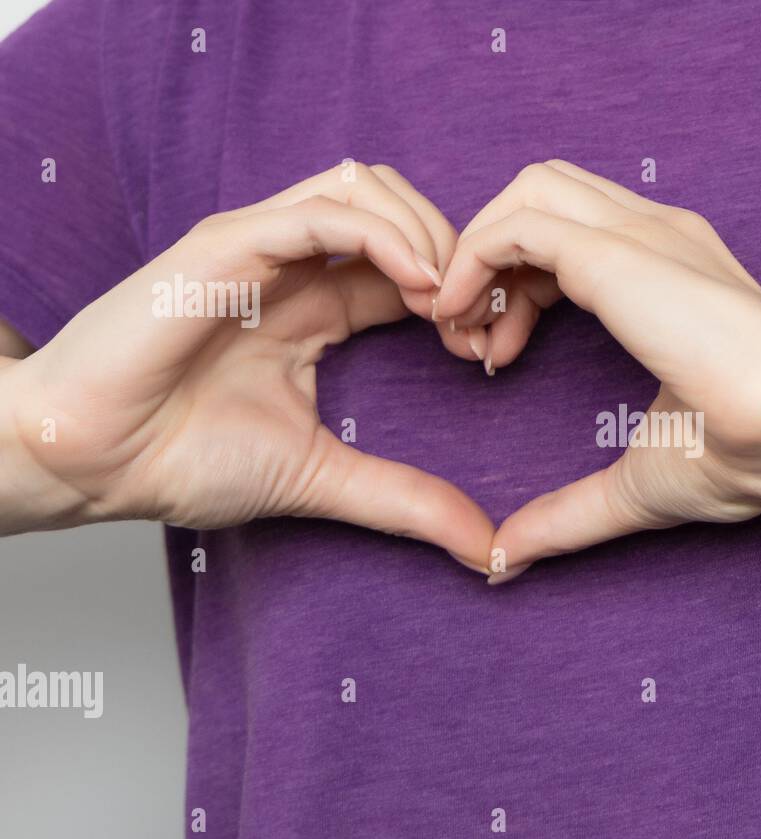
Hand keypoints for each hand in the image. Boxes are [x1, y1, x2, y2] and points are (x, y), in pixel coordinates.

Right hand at [3, 162, 494, 570]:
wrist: (92, 463)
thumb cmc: (184, 460)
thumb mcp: (324, 477)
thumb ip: (406, 501)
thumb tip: (487, 549)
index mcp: (316, 306)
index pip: (410, 264)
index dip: (460, 293)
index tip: (489, 349)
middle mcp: (292, 266)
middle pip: (398, 206)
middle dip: (456, 251)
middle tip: (478, 320)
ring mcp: (260, 248)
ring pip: (365, 188)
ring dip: (427, 234)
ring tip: (448, 303)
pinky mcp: (228, 245)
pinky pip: (320, 212)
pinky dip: (383, 236)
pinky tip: (418, 286)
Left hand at [436, 160, 760, 581]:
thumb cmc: (749, 453)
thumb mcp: (637, 483)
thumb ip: (569, 512)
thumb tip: (506, 560)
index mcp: (671, 273)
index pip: (573, 238)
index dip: (520, 291)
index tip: (501, 361)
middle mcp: (655, 237)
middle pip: (545, 197)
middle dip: (492, 258)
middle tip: (477, 343)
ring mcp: (640, 233)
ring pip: (528, 190)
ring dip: (476, 251)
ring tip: (465, 330)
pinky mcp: (616, 250)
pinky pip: (518, 222)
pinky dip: (474, 258)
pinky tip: (463, 317)